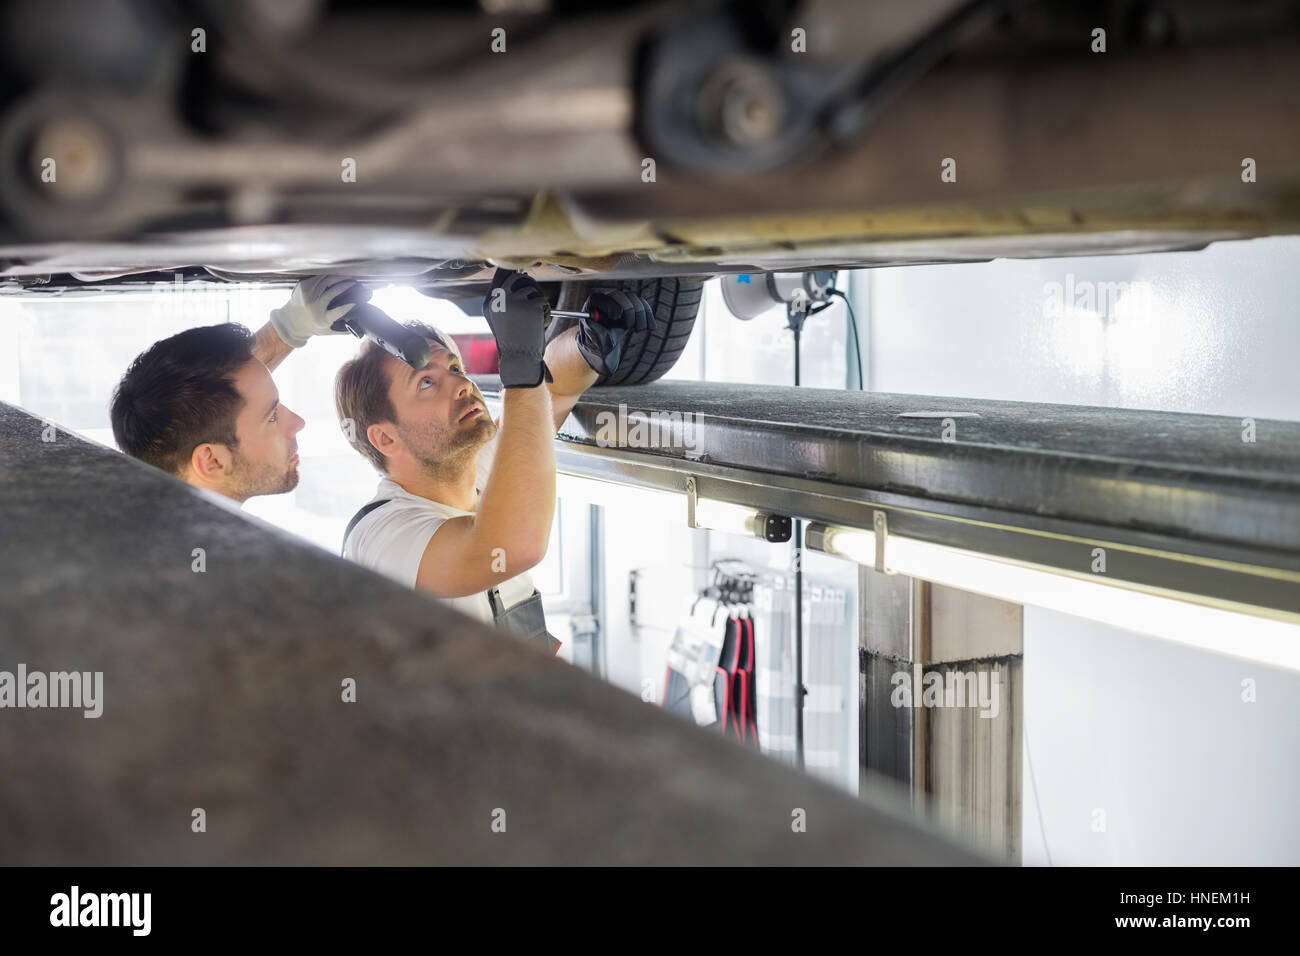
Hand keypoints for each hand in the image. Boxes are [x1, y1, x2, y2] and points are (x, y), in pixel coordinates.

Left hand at [269, 276, 371, 348]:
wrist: (291, 322)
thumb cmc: (313, 326)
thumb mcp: (329, 331)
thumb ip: (344, 329)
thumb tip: (362, 326)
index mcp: (322, 318)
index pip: (341, 309)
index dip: (352, 303)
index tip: (360, 297)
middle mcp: (314, 306)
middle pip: (335, 290)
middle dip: (348, 284)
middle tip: (356, 283)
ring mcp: (307, 294)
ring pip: (327, 280)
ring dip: (340, 277)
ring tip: (349, 277)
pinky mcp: (303, 286)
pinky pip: (319, 277)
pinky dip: (329, 275)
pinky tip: (336, 275)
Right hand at [482, 268, 552, 387]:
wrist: (519, 359)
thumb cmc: (513, 344)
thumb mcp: (502, 321)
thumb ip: (505, 304)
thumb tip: (518, 284)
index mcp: (490, 303)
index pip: (501, 279)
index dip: (513, 274)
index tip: (520, 272)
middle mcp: (500, 299)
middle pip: (517, 277)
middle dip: (528, 282)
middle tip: (533, 291)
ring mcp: (515, 301)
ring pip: (533, 291)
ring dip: (538, 304)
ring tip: (535, 321)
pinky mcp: (530, 305)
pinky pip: (543, 301)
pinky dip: (546, 313)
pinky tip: (540, 326)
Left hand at [575, 289, 653, 375]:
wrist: (603, 342)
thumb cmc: (596, 342)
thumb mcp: (593, 340)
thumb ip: (594, 333)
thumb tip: (597, 326)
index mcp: (593, 305)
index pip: (602, 299)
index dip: (611, 307)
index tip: (616, 318)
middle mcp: (607, 299)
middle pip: (621, 296)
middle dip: (629, 310)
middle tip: (631, 327)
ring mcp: (620, 301)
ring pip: (634, 299)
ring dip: (641, 314)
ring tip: (639, 330)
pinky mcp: (631, 305)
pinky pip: (642, 304)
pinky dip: (648, 315)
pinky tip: (650, 327)